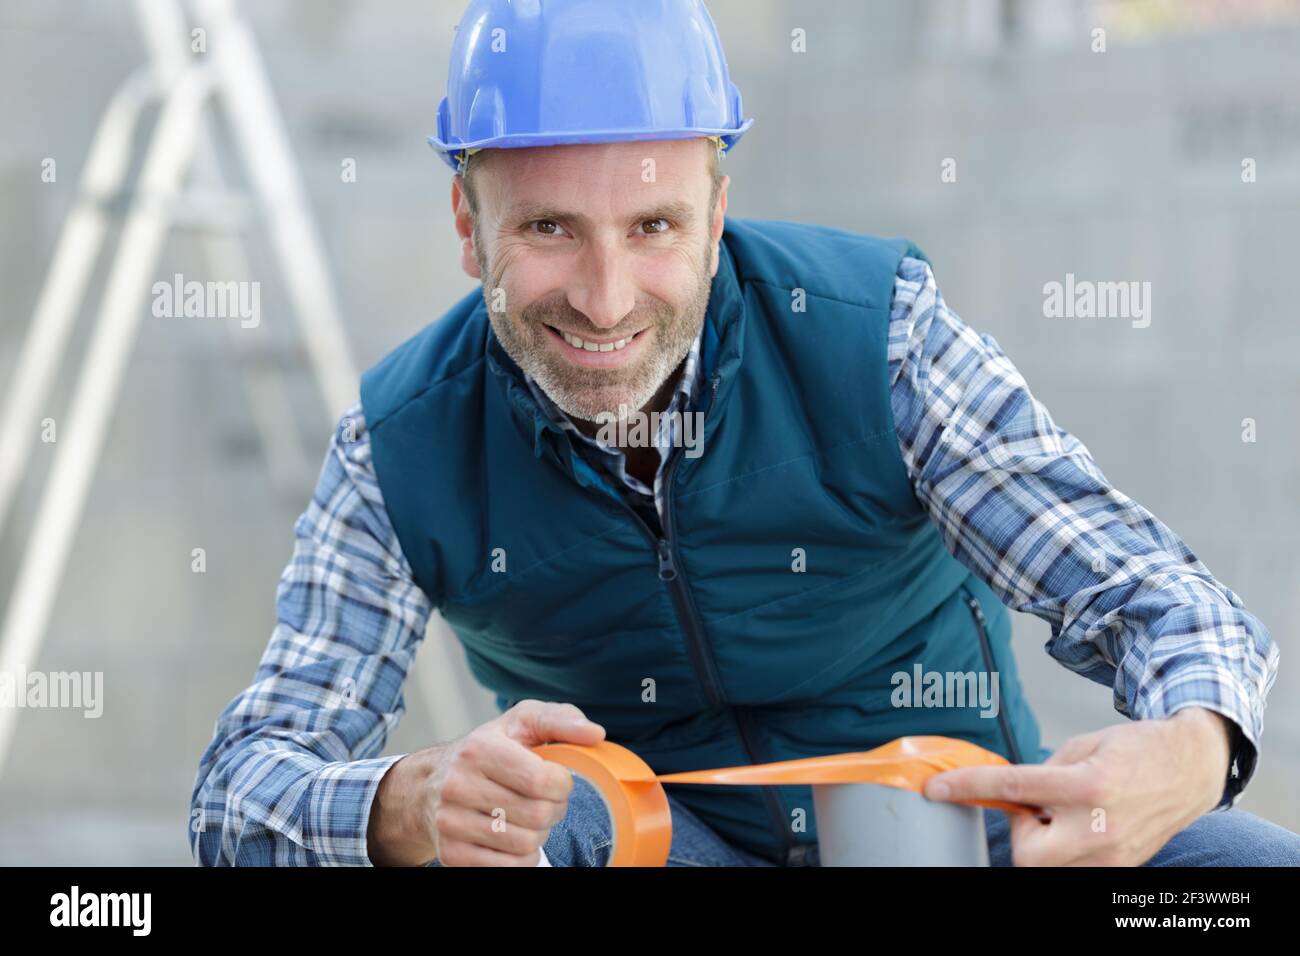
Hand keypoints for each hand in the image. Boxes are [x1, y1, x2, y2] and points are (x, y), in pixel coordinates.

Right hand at [367, 699, 604, 865]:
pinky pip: (508, 868)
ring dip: (540, 834)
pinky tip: (516, 836)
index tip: (557, 779)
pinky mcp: (451, 854)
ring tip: (530, 817)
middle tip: (546, 800)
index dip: (562, 784)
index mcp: (479, 749)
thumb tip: (595, 733)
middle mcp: (458, 785)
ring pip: (526, 845)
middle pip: (537, 815)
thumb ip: (560, 719)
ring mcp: (451, 823)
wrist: (428, 786)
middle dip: (554, 809)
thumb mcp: (520, 722)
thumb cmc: (487, 750)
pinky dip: (523, 857)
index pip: (541, 780)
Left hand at [921, 708, 1233, 865]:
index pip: (1013, 789)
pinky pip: (1073, 869)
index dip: (969, 788)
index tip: (937, 789)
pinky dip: (1064, 851)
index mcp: (1087, 785)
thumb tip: (1008, 790)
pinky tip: (1077, 828)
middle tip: (1034, 811)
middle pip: (1027, 854)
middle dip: (1020, 834)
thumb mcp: (1083, 746)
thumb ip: (1042, 770)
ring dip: (1043, 844)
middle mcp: (1099, 826)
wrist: (1190, 769)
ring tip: (1063, 817)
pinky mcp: (1121, 868)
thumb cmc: (1137, 751)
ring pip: (1048, 867)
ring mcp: (1112, 854)